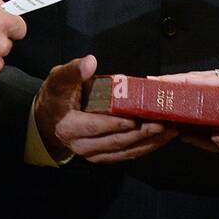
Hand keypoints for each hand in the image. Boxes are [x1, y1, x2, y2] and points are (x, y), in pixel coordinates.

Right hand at [34, 55, 177, 163]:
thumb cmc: (56, 97)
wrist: (48, 120)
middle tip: (164, 124)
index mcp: (69, 126)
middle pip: (115, 141)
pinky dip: (144, 148)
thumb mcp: (59, 80)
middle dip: (141, 134)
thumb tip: (90, 62)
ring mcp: (92, 154)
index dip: (115, 124)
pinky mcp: (102, 156)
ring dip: (149, 143)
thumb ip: (73, 71)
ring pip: (124, 151)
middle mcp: (81, 144)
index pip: (95, 126)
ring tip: (170, 131)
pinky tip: (161, 139)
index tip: (135, 119)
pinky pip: (125, 155)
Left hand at [159, 57, 218, 103]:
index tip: (163, 85)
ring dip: (183, 84)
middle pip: (198, 80)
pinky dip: (202, 84)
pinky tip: (188, 84)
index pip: (207, 85)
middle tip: (149, 81)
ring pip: (204, 82)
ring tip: (162, 84)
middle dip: (174, 82)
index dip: (185, 85)